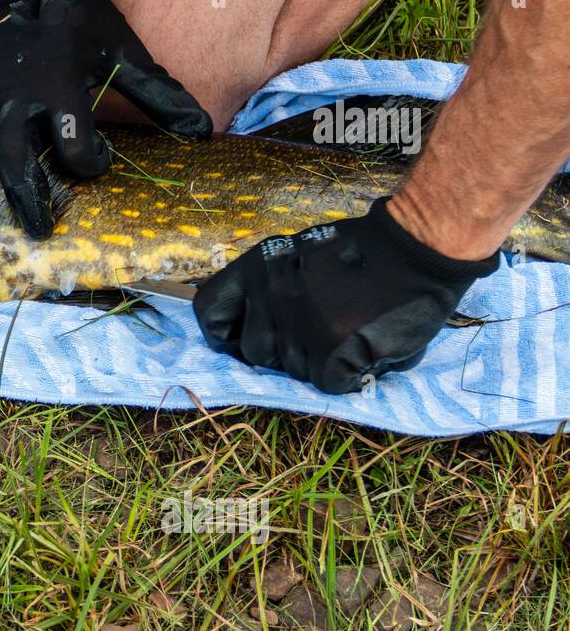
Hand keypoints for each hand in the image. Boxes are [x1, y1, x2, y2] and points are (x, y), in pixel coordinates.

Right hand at [0, 0, 211, 238]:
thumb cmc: (82, 21)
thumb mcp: (125, 52)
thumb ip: (160, 94)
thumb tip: (203, 130)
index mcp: (60, 87)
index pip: (73, 143)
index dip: (89, 162)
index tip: (98, 164)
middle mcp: (17, 95)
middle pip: (17, 157)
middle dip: (26, 198)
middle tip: (35, 233)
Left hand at [192, 197, 499, 393]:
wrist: (419, 246)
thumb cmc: (364, 252)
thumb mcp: (300, 254)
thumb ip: (271, 290)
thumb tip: (249, 340)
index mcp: (257, 266)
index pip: (210, 313)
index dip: (226, 335)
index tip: (243, 341)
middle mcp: (271, 292)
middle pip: (255, 353)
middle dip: (283, 352)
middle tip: (319, 335)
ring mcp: (301, 321)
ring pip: (293, 371)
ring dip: (319, 362)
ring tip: (348, 333)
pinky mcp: (334, 347)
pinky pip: (328, 384)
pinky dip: (348, 375)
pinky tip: (364, 349)